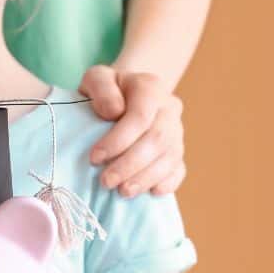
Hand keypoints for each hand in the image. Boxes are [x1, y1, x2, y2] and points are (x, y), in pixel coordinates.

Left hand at [79, 65, 185, 196]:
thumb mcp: (96, 79)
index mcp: (150, 87)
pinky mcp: (178, 151)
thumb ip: (101, 87)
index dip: (118, 141)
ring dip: (145, 178)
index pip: (140, 117)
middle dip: (130, 164)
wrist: (123, 98)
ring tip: (122, 192)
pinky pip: (179, 170)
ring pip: (169, 157)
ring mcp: (177, 131)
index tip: (94, 158)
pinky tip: (150, 193)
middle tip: (106, 182)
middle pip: (157, 139)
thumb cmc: (105, 92)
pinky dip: (167, 183)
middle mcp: (169, 108)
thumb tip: (113, 112)